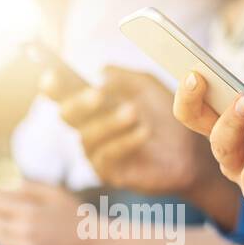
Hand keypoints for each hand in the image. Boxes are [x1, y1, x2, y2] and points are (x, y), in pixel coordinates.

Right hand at [53, 68, 217, 197]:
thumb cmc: (167, 117)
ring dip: (110, 122)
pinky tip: (143, 132)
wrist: (191, 150)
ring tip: (133, 112)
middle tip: (99, 94)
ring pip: (87, 136)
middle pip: (67, 114)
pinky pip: (106, 156)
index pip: (65, 92)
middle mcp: (90, 127)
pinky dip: (124, 142)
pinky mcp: (109, 172)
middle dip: (80, 103)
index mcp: (94, 104)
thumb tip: (101, 72)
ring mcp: (97, 151)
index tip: (52, 74)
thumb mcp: (149, 87)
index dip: (54, 84)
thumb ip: (125, 77)